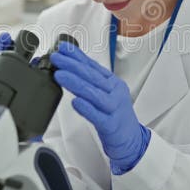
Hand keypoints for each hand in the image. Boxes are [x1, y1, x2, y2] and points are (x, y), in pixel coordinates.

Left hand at [50, 42, 150, 173]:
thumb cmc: (115, 116)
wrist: (132, 140)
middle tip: (57, 58)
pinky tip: (76, 102)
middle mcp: (114, 93)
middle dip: (72, 66)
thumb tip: (70, 66)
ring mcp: (114, 109)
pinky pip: (98, 116)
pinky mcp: (111, 126)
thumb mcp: (104, 94)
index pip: (92, 66)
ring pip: (93, 94)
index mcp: (112, 83)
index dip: (77, 56)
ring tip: (60, 75)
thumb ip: (89, 81)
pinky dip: (87, 108)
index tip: (63, 48)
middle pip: (92, 77)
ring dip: (75, 83)